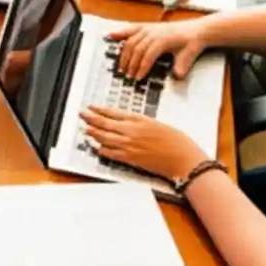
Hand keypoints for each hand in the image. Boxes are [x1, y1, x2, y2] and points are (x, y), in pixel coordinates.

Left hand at [81, 106, 207, 179]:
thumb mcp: (158, 124)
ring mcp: (130, 145)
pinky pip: (111, 153)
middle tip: (82, 115)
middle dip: (91, 118)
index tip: (92, 107)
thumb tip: (129, 123)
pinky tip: (97, 148)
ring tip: (86, 129)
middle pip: (105, 123)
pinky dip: (102, 150)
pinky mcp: (130, 159)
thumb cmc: (177, 142)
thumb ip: (142, 123)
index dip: (100, 109)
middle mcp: (132, 131)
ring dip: (93, 133)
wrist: (183, 159)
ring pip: (105, 138)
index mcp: (140, 120)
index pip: (114, 112)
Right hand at [108, 19, 208, 80]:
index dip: (141, 67)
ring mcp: (148, 29)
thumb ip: (182, 66)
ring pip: (131, 41)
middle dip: (130, 64)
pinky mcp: (146, 27)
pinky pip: (130, 29)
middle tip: (127, 76)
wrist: (197, 30)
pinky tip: (110, 36)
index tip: (138, 78)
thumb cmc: (191, 42)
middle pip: (136, 49)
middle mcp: (153, 33)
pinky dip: (119, 33)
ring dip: (124, 55)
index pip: (148, 55)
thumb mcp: (189, 55)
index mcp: (162, 39)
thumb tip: (177, 75)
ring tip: (121, 67)